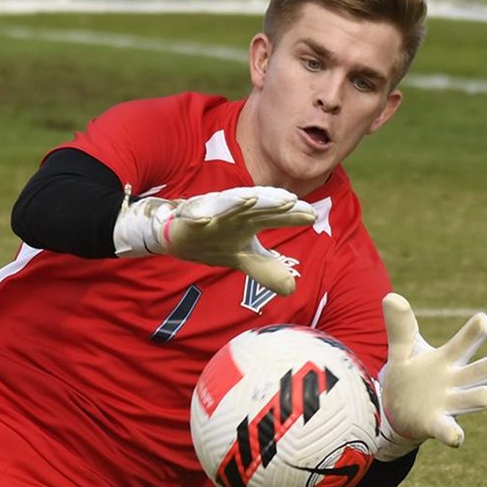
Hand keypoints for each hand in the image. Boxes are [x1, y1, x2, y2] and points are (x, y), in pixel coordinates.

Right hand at [115, 186, 316, 294]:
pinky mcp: (187, 219)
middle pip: (255, 208)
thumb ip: (266, 268)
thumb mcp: (242, 258)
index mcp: (248, 221)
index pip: (274, 216)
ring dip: (237, 202)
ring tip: (251, 198)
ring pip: (226, 206)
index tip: (311, 215)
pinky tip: (203, 217)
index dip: (291, 215)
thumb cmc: (215, 239)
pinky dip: (197, 215)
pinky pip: (192, 216)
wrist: (175, 234)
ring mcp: (210, 215)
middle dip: (270, 203)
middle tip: (289, 201)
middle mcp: (232, 214)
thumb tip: (292, 288)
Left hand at [376, 293, 486, 455]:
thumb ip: (400, 326)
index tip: (483, 321)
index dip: (477, 331)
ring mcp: (449, 403)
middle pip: (483, 370)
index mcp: (448, 359)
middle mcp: (455, 380)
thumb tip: (389, 296)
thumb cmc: (410, 376)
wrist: (396, 410)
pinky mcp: (436, 424)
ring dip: (482, 398)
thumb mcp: (403, 350)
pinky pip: (450, 430)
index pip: (467, 341)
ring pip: (476, 399)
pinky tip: (456, 437)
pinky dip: (454, 434)